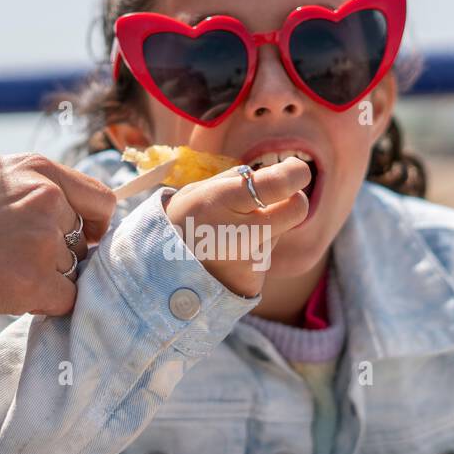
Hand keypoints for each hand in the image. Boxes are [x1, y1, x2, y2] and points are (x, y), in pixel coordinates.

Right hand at [0, 153, 115, 366]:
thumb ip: (31, 185)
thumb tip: (72, 205)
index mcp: (37, 169)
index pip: (101, 199)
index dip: (97, 225)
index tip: (87, 240)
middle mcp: (46, 198)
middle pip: (83, 242)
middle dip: (59, 257)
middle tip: (14, 261)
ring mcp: (42, 239)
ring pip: (71, 272)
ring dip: (46, 281)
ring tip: (0, 274)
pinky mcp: (35, 281)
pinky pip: (65, 301)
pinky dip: (43, 306)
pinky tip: (7, 295)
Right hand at [164, 157, 310, 297]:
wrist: (156, 278)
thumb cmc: (180, 224)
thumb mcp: (195, 192)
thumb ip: (233, 181)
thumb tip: (272, 174)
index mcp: (218, 202)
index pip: (276, 184)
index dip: (295, 173)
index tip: (295, 170)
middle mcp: (237, 234)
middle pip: (297, 209)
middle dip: (295, 198)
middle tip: (280, 197)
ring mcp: (247, 262)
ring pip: (277, 232)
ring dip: (263, 228)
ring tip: (228, 235)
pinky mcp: (251, 283)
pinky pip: (264, 256)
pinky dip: (252, 252)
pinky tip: (227, 256)